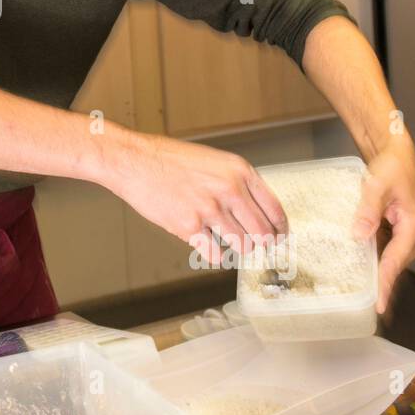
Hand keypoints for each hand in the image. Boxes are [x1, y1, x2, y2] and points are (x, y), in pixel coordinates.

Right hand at [101, 131, 287, 263]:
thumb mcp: (213, 160)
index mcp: (239, 171)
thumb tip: (253, 210)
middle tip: (256, 246)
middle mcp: (229, 190)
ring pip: (241, 246)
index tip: (278, 236)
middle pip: (262, 233)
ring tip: (225, 241)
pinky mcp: (190, 227)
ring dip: (236, 249)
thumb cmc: (168, 159)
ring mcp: (210, 209)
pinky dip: (213, 254)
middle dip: (261, 244)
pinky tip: (206, 244)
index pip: (274, 209)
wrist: (134, 161)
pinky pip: (215, 254)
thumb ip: (236, 182)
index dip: (279, 228)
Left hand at [354, 136, 414, 313]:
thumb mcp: (377, 186)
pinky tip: (359, 274)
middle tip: (365, 309)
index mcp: (413, 227)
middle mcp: (413, 237)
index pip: (395, 261)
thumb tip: (359, 234)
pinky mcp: (396, 235)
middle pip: (394, 268)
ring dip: (377, 278)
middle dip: (381, 287)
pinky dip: (374, 264)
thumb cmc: (393, 169)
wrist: (398, 158)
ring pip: (389, 263)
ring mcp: (405, 237)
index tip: (379, 304)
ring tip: (362, 299)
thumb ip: (368, 210)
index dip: (386, 284)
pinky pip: (384, 254)